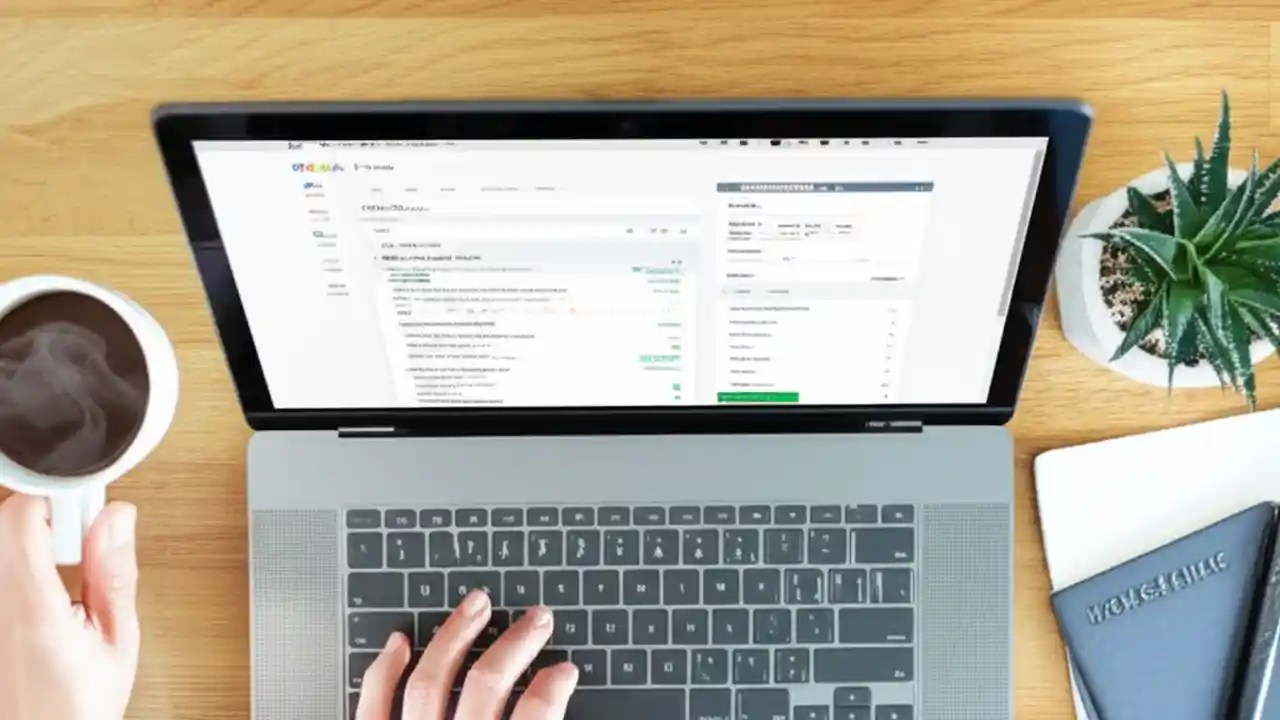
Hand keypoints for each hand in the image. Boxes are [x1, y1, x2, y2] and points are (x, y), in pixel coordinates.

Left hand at [0, 493, 139, 719]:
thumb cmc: (76, 709)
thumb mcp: (117, 640)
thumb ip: (114, 573)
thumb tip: (117, 517)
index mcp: (30, 610)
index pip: (21, 517)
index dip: (59, 498)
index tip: (89, 509)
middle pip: (4, 521)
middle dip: (47, 513)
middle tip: (82, 539)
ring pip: (0, 542)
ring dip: (32, 538)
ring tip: (60, 565)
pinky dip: (19, 563)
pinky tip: (42, 584)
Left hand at [358, 591, 577, 719]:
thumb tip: (554, 707)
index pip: (535, 716)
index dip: (554, 688)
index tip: (565, 670)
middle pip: (487, 685)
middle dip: (516, 644)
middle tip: (537, 616)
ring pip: (430, 681)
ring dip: (456, 635)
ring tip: (477, 603)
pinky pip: (372, 703)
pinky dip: (384, 669)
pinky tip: (400, 641)